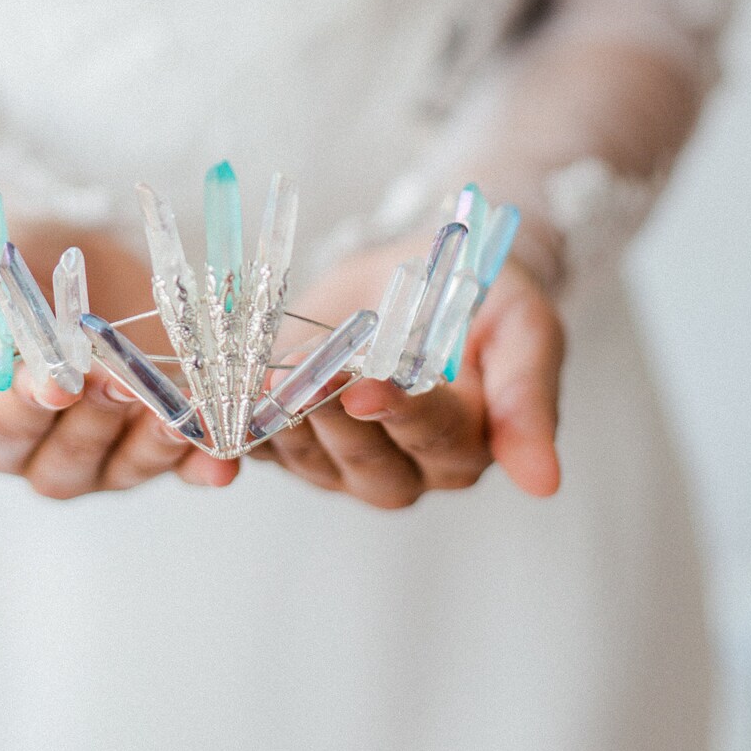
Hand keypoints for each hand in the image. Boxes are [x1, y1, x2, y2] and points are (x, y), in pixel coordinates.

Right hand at [0, 220, 237, 497]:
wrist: (56, 240)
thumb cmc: (2, 264)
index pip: (4, 431)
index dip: (28, 408)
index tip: (56, 380)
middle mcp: (49, 449)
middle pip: (67, 461)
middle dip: (95, 421)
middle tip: (117, 383)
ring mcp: (109, 449)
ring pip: (125, 467)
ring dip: (152, 445)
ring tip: (176, 415)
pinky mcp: (160, 434)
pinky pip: (182, 462)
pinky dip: (201, 463)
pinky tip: (222, 460)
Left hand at [251, 244, 563, 509]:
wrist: (423, 267)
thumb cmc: (486, 294)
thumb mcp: (525, 329)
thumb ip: (531, 398)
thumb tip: (545, 483)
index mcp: (467, 446)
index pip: (434, 438)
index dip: (400, 415)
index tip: (368, 387)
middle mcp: (403, 466)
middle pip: (365, 462)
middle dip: (330, 419)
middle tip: (303, 378)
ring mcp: (340, 458)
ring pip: (306, 457)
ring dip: (276, 424)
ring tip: (256, 383)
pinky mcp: (290, 435)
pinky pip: (256, 444)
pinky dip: (226, 434)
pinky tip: (205, 418)